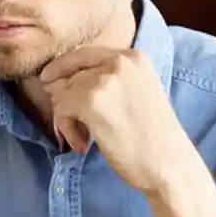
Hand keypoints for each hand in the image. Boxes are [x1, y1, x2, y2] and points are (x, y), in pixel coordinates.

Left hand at [40, 46, 196, 197]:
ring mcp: (105, 81)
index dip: (62, 66)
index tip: (48, 79)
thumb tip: (57, 82)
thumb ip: (107, 81)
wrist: (168, 163)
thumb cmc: (152, 137)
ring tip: (85, 140)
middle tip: (80, 130)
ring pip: (62, 94)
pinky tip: (83, 144)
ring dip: (67, 120)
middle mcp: (119, 63)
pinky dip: (66, 129)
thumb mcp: (137, 93)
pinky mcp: (91, 103)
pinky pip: (60, 110)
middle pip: (70, 76)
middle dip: (67, 103)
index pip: (84, 54)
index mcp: (133, 57)